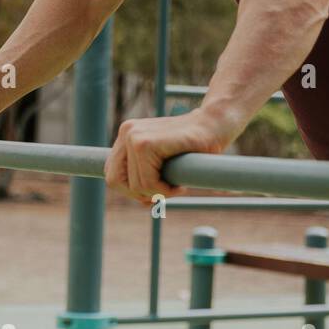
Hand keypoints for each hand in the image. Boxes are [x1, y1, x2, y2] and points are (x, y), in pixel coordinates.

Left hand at [104, 109, 239, 205]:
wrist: (215, 126)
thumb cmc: (193, 147)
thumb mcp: (163, 161)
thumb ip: (146, 174)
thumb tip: (141, 202)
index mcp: (126, 135)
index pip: (113, 175)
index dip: (132, 191)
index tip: (155, 194)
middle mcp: (126, 132)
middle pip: (117, 182)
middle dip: (141, 194)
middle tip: (166, 191)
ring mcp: (134, 136)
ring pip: (135, 185)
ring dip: (159, 193)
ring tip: (178, 185)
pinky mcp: (146, 143)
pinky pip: (148, 183)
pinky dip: (165, 191)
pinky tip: (180, 185)